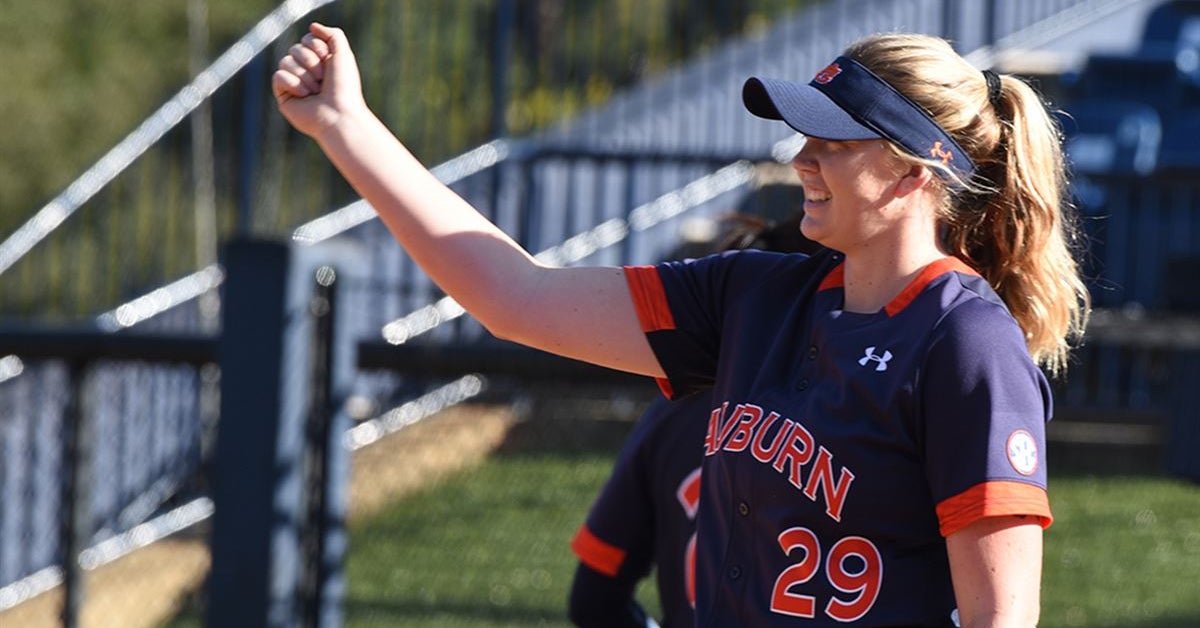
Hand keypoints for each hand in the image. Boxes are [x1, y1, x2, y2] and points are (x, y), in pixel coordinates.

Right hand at [272, 22, 366, 138]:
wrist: (338, 115)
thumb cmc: (344, 88)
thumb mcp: (343, 54)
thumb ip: (332, 34)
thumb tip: (312, 26)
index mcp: (321, 61)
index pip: (307, 39)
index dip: (316, 47)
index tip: (328, 61)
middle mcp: (307, 71)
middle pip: (295, 48)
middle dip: (310, 62)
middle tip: (323, 79)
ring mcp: (294, 83)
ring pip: (285, 61)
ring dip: (304, 75)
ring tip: (315, 91)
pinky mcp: (284, 95)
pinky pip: (278, 76)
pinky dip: (293, 83)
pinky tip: (304, 96)